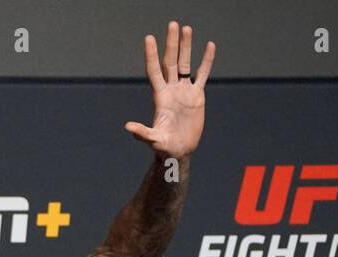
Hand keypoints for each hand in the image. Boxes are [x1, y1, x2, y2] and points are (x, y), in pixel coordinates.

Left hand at [125, 21, 214, 158]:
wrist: (179, 151)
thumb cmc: (164, 147)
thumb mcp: (153, 140)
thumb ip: (142, 133)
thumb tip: (128, 127)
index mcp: (160, 97)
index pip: (154, 71)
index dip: (151, 55)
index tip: (149, 38)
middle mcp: (171, 90)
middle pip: (171, 62)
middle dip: (171, 43)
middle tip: (172, 24)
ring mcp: (184, 91)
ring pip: (186, 64)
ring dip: (186, 47)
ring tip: (187, 28)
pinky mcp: (197, 96)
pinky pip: (202, 74)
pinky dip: (206, 61)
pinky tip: (209, 45)